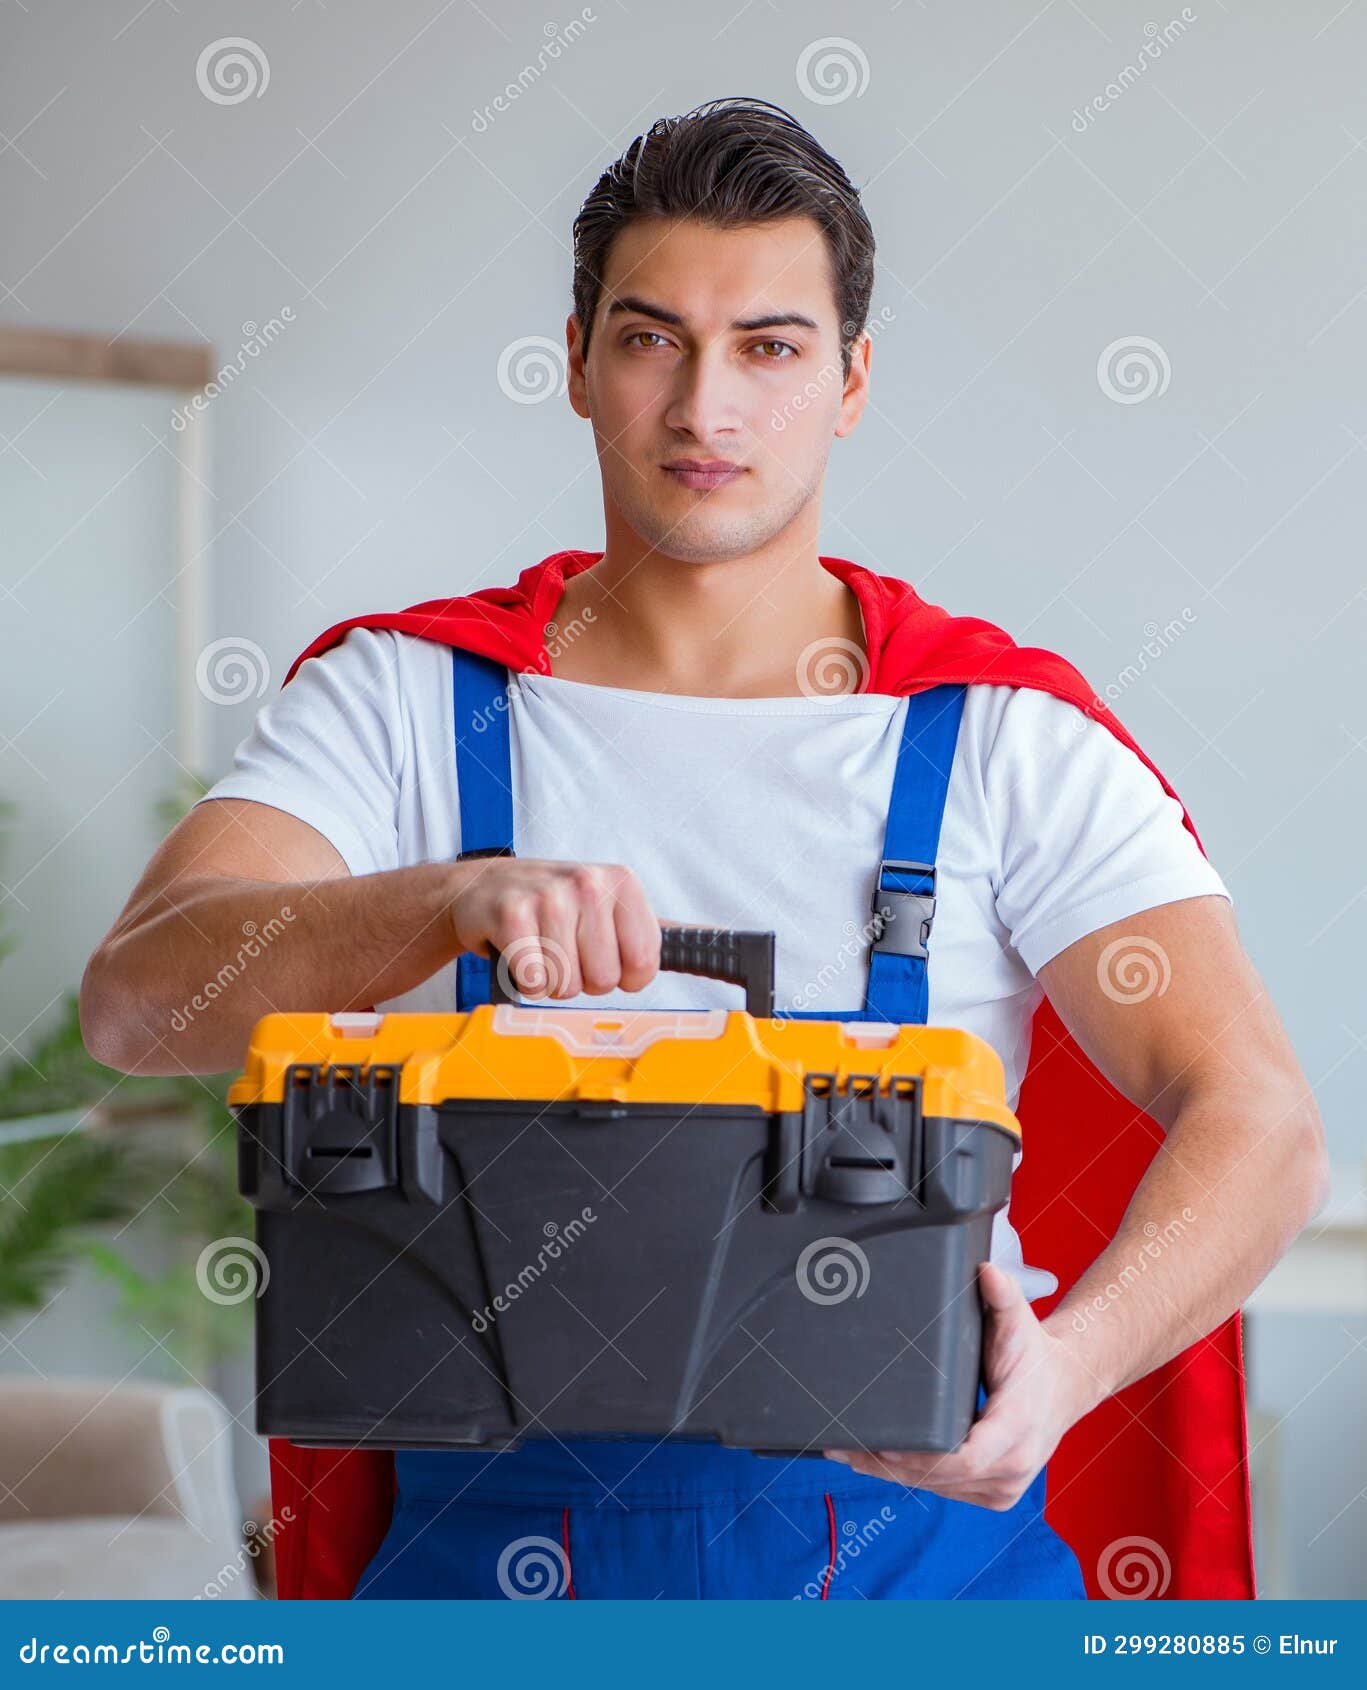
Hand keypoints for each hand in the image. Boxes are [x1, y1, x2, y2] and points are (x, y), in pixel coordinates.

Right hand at [448, 856, 665, 1000]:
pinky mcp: (512, 914)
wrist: (480, 889)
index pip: (644, 964)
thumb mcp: (606, 907)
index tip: (600, 953)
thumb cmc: (548, 904)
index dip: (621, 975)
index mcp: (621, 883)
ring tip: (538, 946)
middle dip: (580, 977)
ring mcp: (549, 896)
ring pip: (566, 984)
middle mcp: (588, 883)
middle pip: (604, 980)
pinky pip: (533, 981)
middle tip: (561, 948)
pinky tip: (516, 949)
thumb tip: (713, 941)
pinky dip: (522, 980)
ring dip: (549, 978)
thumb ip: (651, 930)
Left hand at [822, 1261, 1099, 1509]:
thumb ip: (1003, 1295)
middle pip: (940, 1478)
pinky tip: (875, 1464)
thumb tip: (986, 1271)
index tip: (884, 1444)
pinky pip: (946, 1491)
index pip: (964, 1457)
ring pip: (938, 1488)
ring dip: (891, 1474)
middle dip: (888, 1464)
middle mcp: (1013, 1465)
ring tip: (847, 1452)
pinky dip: (911, 1478)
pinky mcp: (994, 1494)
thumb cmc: (1034, 1355)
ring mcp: (1004, 1486)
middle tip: (842, 1445)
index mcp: (1017, 1427)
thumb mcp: (1020, 1322)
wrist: (1063, 1386)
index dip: (921, 1457)